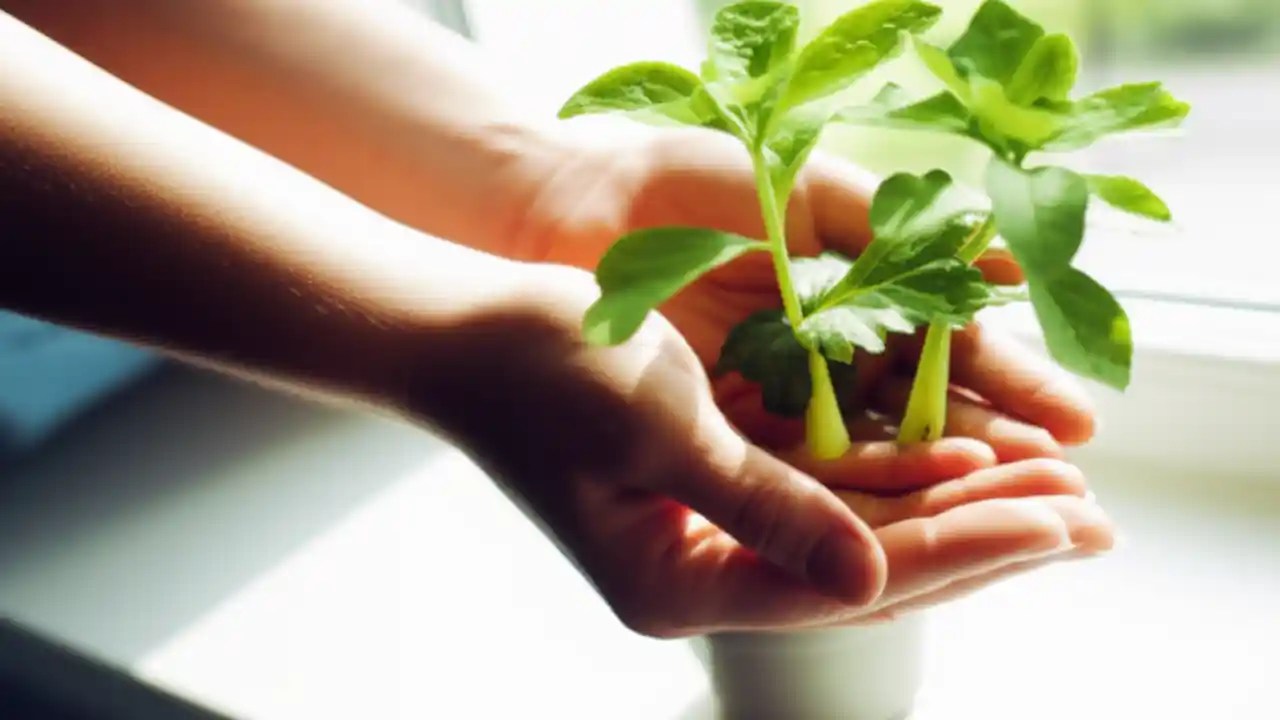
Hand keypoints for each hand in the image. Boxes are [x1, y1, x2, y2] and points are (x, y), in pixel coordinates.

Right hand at [404, 264, 1113, 636]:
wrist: (464, 331)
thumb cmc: (542, 369)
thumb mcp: (660, 432)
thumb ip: (768, 510)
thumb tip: (872, 581)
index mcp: (675, 582)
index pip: (849, 582)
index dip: (960, 549)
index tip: (1057, 520)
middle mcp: (699, 572)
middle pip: (866, 570)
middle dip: (977, 538)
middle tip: (1088, 516)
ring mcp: (706, 533)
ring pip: (855, 532)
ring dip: (950, 507)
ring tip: (1050, 488)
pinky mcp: (710, 489)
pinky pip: (822, 493)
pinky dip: (893, 475)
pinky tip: (959, 457)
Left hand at [506, 119, 1096, 467]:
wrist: (571, 211)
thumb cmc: (685, 187)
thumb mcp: (806, 199)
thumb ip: (898, 236)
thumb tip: (1008, 275)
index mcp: (858, 301)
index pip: (952, 358)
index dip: (1014, 389)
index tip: (1077, 422)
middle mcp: (826, 365)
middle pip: (924, 425)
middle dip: (997, 460)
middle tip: (1070, 496)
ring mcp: (778, 408)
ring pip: (871, 463)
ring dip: (942, 493)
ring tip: (1020, 519)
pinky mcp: (726, 438)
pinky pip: (801, 477)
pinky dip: (858, 498)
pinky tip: (917, 516)